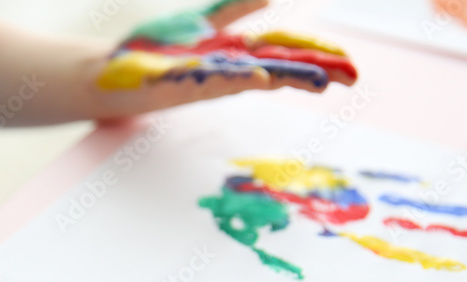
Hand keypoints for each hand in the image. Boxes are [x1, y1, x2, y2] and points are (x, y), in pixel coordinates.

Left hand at [91, 0, 356, 115]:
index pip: (286, 50)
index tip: (350, 65)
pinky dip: (238, 79)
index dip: (317, 54)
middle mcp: (228, 68)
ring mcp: (208, 78)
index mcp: (237, 52)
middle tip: (353, 79)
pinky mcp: (183, 87)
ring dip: (289, 79)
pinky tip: (261, 78)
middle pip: (280, 67)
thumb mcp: (202, 23)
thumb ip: (236, 9)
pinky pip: (215, 82)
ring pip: (256, 78)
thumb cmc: (154, 51)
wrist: (112, 73)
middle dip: (316, 71)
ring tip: (323, 82)